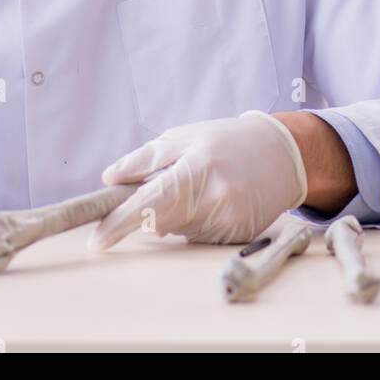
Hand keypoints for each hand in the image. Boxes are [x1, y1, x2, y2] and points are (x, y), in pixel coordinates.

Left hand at [88, 110, 307, 249]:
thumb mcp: (185, 137)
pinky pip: (198, 239)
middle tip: (165, 188)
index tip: (96, 241)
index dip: (120, 223)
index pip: (149, 202)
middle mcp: (215, 197)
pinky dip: (194, 223)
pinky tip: (212, 201)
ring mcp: (228, 221)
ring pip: (177, 232)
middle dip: (147, 214)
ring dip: (173, 216)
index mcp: (198, 166)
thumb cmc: (227, 140)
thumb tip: (110, 178)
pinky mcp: (237, 237)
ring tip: (198, 187)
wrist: (282, 154)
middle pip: (159, 223)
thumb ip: (146, 158)